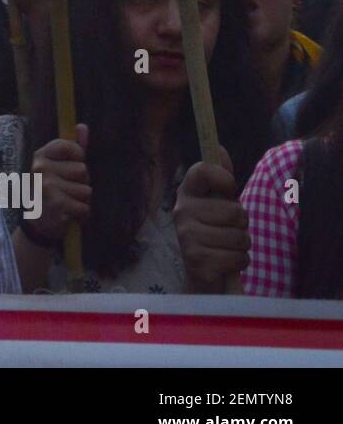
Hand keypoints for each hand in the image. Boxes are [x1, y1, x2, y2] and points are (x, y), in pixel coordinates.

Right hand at [28, 124, 91, 241]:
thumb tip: (83, 126)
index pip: (70, 147)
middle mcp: (40, 168)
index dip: (78, 158)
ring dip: (81, 201)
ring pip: (86, 190)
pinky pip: (85, 207)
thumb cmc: (49, 193)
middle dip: (80, 184)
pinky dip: (81, 214)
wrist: (35, 226)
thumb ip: (71, 148)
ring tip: (66, 204)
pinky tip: (68, 215)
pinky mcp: (56, 205)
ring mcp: (47, 186)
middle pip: (82, 170)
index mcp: (39, 156)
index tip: (70, 170)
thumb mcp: (55, 168)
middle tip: (65, 192)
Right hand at [174, 147, 249, 293]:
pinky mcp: (196, 259)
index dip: (224, 178)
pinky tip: (225, 263)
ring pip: (239, 236)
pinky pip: (238, 257)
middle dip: (242, 225)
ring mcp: (186, 236)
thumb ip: (221, 179)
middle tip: (229, 231)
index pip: (203, 170)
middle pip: (235, 210)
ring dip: (242, 246)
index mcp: (186, 193)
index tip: (230, 190)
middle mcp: (181, 211)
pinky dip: (239, 262)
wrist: (200, 276)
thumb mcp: (217, 205)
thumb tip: (219, 147)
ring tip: (227, 248)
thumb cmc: (214, 234)